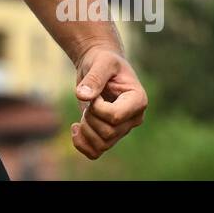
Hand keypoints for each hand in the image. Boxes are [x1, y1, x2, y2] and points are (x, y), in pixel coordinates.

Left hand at [70, 44, 147, 158]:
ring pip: (102, 144)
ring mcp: (122, 128)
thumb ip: (94, 77)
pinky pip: (95, 152)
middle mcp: (133, 118)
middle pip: (108, 133)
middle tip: (88, 100)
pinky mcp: (108, 134)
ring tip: (84, 112)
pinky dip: (81, 144)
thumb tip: (82, 96)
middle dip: (90, 117)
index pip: (116, 117)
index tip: (94, 94)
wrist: (98, 66)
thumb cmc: (103, 60)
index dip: (98, 108)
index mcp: (138, 100)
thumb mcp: (101, 62)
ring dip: (85, 130)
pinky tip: (75, 127)